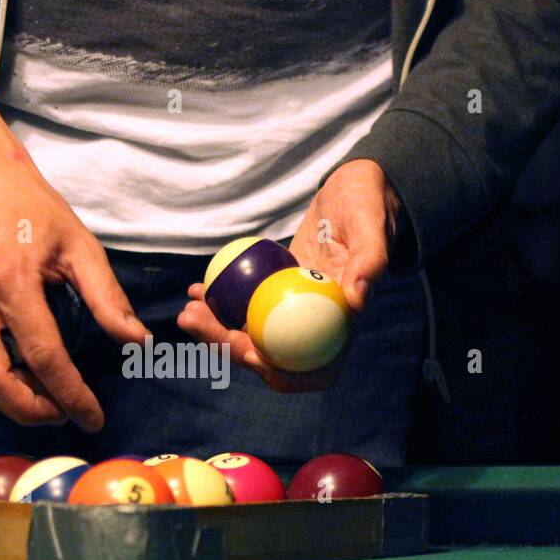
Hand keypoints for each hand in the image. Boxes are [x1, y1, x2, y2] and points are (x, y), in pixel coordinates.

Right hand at [0, 69, 148, 429]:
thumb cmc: (33, 209)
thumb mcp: (79, 245)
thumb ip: (108, 297)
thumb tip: (137, 340)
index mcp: (10, 281)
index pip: (42, 356)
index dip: (70, 395)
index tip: (93, 417)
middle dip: (29, 410)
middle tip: (62, 415)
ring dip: (14, 398)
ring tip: (50, 398)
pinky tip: (25, 375)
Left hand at [177, 159, 399, 391]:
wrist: (353, 188)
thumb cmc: (368, 204)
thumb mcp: (373, 226)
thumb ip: (370, 261)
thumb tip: (356, 302)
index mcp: (344, 324)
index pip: (315, 369)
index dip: (282, 371)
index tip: (251, 352)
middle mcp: (316, 326)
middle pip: (270, 354)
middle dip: (226, 346)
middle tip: (191, 319)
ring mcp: (292, 311)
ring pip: (250, 334)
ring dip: (215, 329)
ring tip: (187, 310)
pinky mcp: (274, 294)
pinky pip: (245, 307)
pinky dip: (219, 304)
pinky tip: (196, 289)